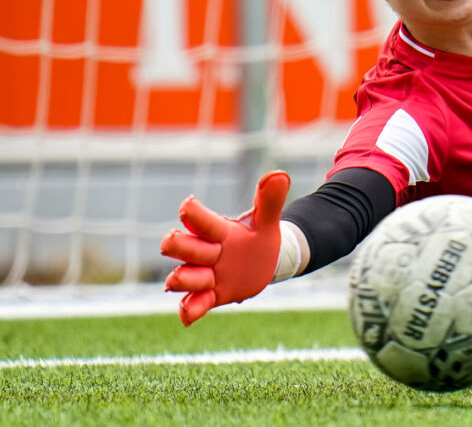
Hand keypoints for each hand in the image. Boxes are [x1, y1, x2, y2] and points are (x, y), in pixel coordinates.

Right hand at [160, 170, 290, 325]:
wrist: (265, 262)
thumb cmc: (258, 237)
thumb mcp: (267, 221)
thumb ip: (270, 200)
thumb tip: (281, 174)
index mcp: (219, 231)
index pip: (201, 220)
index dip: (193, 214)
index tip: (188, 205)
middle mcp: (207, 251)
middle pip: (186, 247)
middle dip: (179, 245)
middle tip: (170, 241)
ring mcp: (207, 274)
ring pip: (186, 276)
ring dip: (182, 278)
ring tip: (175, 281)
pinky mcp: (212, 294)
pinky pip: (196, 304)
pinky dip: (189, 310)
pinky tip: (186, 317)